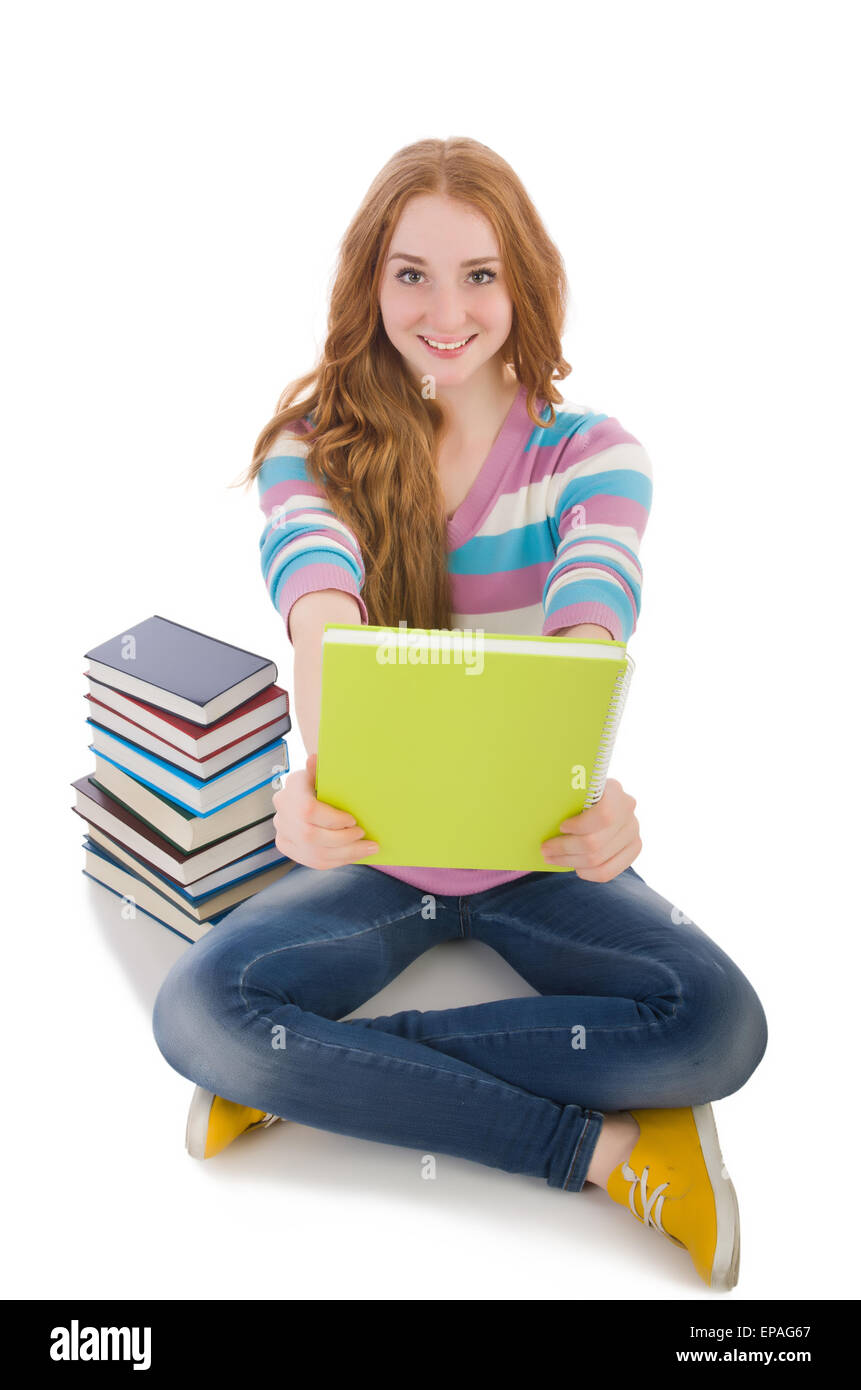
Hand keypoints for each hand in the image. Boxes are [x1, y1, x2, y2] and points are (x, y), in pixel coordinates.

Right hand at [272, 753, 380, 869]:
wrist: (309, 789)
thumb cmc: (325, 779)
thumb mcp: (327, 770)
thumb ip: (323, 768)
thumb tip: (315, 759)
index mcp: (293, 785)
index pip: (308, 810)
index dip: (332, 819)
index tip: (353, 820)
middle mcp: (283, 808)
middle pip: (310, 835)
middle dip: (342, 839)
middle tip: (364, 835)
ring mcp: (282, 829)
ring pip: (313, 852)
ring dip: (345, 853)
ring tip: (368, 848)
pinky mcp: (286, 844)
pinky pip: (312, 860)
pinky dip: (337, 860)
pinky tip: (354, 855)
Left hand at [540, 778, 640, 881]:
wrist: (593, 799)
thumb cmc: (573, 793)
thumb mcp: (569, 788)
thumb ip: (561, 796)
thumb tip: (535, 805)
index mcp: (613, 789)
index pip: (604, 815)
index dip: (580, 826)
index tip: (561, 827)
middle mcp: (628, 809)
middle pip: (595, 842)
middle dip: (564, 848)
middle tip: (544, 849)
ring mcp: (633, 830)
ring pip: (598, 859)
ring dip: (570, 861)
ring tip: (552, 858)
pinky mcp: (633, 847)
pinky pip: (609, 871)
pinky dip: (587, 873)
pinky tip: (575, 867)